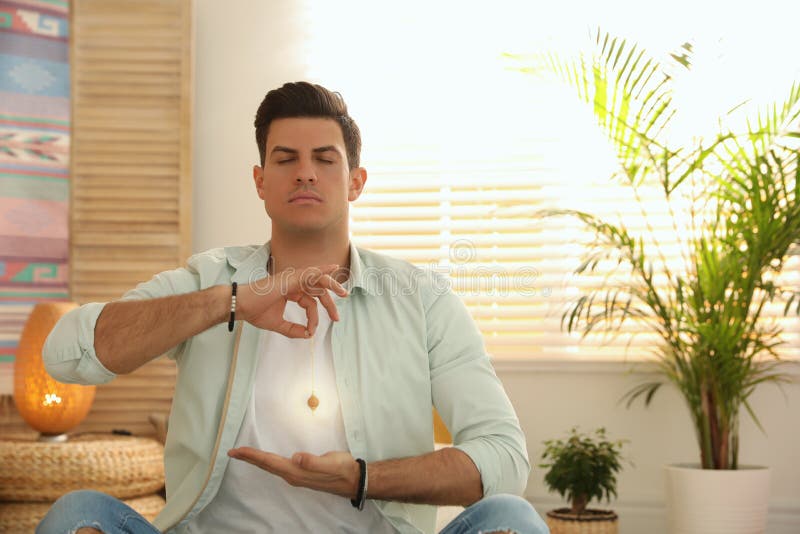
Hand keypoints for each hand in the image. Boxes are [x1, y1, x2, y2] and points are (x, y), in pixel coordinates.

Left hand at [227, 447, 359, 498]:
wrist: (354, 480)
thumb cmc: (342, 470)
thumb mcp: (329, 463)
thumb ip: (313, 461)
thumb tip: (296, 457)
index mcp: (297, 472)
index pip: (270, 462)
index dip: (253, 456)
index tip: (237, 451)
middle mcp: (293, 475)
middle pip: (267, 465)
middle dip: (249, 458)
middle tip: (233, 452)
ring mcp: (297, 475)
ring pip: (272, 467)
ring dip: (257, 460)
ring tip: (245, 454)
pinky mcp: (302, 473)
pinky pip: (279, 467)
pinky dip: (268, 461)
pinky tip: (267, 459)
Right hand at [238, 264, 347, 337]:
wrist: (241, 306)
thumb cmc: (255, 312)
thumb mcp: (278, 324)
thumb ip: (293, 329)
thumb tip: (308, 335)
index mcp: (291, 291)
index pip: (310, 303)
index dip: (314, 318)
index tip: (311, 331)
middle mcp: (293, 282)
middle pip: (317, 290)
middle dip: (329, 303)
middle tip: (337, 318)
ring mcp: (291, 278)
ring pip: (317, 279)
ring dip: (332, 285)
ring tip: (344, 293)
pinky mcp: (290, 278)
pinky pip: (310, 273)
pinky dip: (322, 270)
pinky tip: (332, 269)